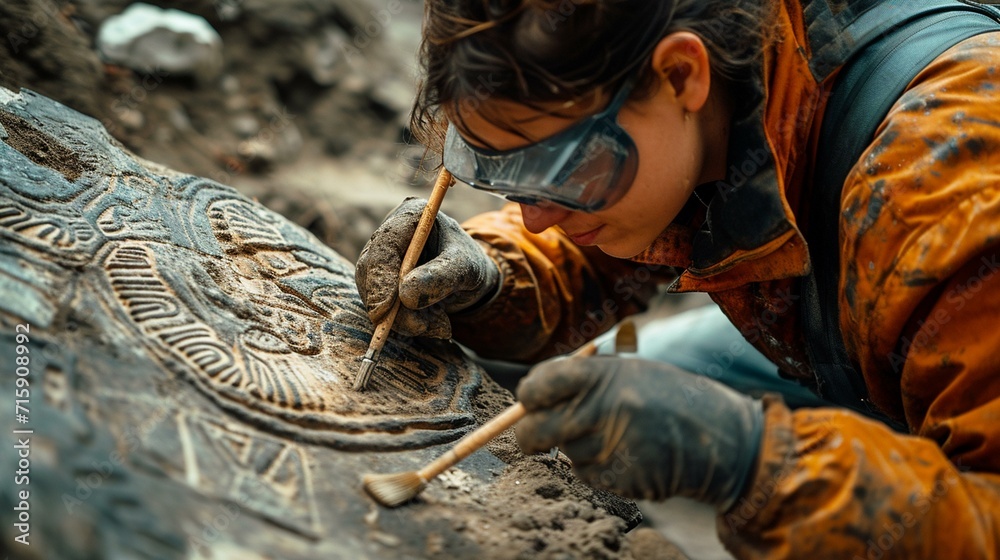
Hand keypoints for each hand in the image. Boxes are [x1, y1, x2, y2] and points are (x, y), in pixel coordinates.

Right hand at [355, 198, 500, 338]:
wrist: (471, 280)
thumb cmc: (470, 265)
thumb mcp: (467, 267)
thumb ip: (442, 276)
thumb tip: (406, 295)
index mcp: (410, 217)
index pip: (384, 245)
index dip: (380, 278)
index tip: (384, 310)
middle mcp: (389, 237)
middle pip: (371, 271)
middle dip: (392, 307)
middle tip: (421, 327)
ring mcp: (381, 262)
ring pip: (374, 296)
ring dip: (404, 319)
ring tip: (439, 322)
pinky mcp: (381, 286)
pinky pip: (383, 311)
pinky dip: (407, 324)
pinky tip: (433, 322)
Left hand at [515, 357, 763, 508]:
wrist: (720, 437)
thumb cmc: (669, 398)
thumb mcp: (630, 371)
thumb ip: (584, 380)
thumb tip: (532, 396)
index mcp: (603, 375)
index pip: (540, 384)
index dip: (530, 394)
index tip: (530, 399)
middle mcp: (603, 410)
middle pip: (536, 429)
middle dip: (530, 435)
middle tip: (535, 436)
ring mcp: (610, 447)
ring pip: (565, 453)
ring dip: (577, 448)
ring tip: (615, 435)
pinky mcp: (619, 479)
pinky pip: (588, 474)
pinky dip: (597, 468)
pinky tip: (627, 453)